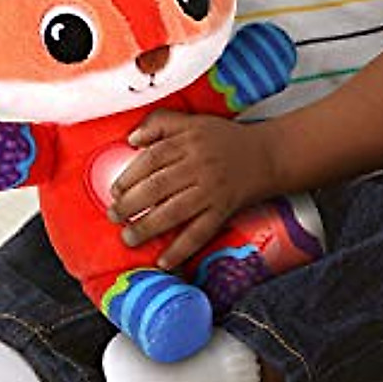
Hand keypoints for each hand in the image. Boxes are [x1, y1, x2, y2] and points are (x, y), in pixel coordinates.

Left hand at [107, 111, 275, 270]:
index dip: (130, 175)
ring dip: (148, 227)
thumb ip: (161, 123)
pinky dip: (181, 249)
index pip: (152, 158)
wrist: (268, 155)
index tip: (115, 190)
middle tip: (114, 216)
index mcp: (189, 141)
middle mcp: (199, 165)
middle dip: (131, 204)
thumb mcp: (194, 121)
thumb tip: (132, 139)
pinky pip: (200, 233)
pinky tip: (164, 261)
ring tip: (129, 237)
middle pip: (158, 186)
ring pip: (175, 212)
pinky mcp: (224, 210)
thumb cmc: (226, 139)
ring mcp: (212, 190)